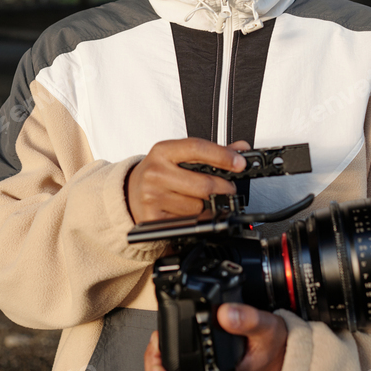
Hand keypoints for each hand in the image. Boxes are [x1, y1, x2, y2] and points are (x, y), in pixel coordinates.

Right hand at [126, 137, 249, 223]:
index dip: (222, 156)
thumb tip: (240, 149)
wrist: (130, 192)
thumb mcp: (178, 156)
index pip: (197, 149)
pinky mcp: (153, 217)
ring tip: (197, 199)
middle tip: (228, 188)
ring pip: (198, 206)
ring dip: (206, 206)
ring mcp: (152, 196)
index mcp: (162, 151)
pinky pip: (188, 221)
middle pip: (203, 184)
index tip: (240, 163)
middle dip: (223, 189)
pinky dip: (194, 218)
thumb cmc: (159, 172)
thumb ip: (210, 152)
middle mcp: (155, 172)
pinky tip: (186, 210)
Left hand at [144, 303, 286, 370]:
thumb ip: (248, 319)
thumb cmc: (277, 350)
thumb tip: (224, 314)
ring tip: (158, 344)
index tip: (157, 350)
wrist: (288, 360)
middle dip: (153, 368)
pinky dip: (169, 366)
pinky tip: (169, 349)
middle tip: (155, 343)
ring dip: (159, 367)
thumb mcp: (267, 329)